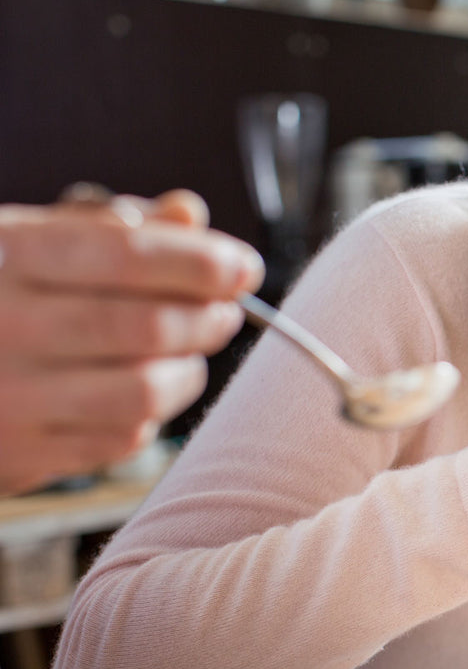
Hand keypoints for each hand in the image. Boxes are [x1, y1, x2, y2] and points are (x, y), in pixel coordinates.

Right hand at [0, 190, 263, 494]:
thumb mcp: (29, 242)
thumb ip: (109, 224)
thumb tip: (188, 212)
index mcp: (7, 257)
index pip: (126, 255)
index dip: (200, 262)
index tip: (243, 267)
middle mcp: (5, 326)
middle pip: (149, 327)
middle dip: (209, 318)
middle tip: (225, 312)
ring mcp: (11, 396)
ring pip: (146, 390)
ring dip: (189, 370)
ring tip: (189, 352)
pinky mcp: (23, 455)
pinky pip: (123, 438)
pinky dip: (151, 414)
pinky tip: (141, 391)